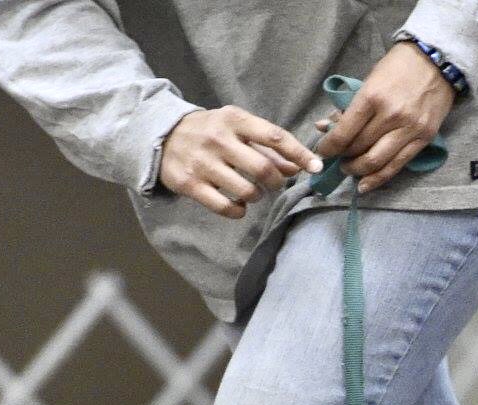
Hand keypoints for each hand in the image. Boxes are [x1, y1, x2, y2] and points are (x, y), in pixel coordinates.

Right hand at [160, 106, 320, 218]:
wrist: (161, 135)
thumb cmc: (210, 132)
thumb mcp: (237, 130)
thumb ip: (268, 148)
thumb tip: (299, 166)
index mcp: (234, 120)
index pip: (275, 136)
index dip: (300, 153)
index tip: (316, 166)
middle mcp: (218, 139)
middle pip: (264, 169)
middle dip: (277, 182)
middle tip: (274, 183)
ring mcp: (203, 162)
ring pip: (248, 191)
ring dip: (258, 197)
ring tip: (252, 191)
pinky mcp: (189, 184)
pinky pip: (227, 208)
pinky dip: (239, 211)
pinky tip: (238, 204)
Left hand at [314, 42, 455, 192]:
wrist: (436, 61)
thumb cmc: (397, 67)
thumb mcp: (368, 80)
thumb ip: (348, 107)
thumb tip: (323, 127)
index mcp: (372, 97)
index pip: (344, 133)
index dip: (329, 147)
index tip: (323, 152)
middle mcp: (390, 115)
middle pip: (358, 148)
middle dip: (343, 158)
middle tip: (338, 160)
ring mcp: (409, 129)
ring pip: (376, 162)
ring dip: (358, 170)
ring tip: (350, 170)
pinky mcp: (423, 139)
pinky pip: (397, 165)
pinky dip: (378, 179)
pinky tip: (365, 185)